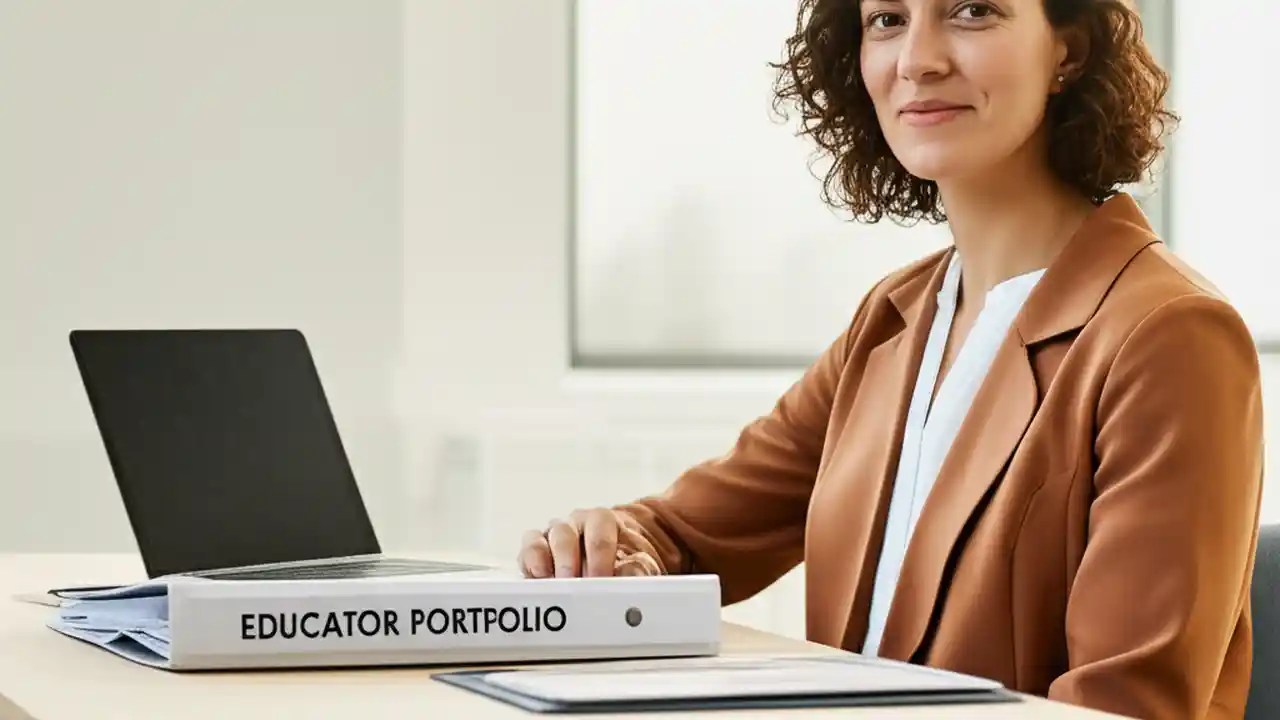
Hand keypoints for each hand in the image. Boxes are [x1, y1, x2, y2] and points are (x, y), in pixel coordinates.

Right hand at [518, 508, 662, 577]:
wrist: (615, 555)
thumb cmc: (625, 557)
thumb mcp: (640, 561)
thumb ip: (638, 569)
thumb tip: (630, 578)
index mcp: (600, 520)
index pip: (598, 533)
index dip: (599, 557)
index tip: (601, 580)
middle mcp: (573, 524)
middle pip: (564, 535)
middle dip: (568, 562)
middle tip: (574, 586)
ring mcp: (551, 536)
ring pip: (539, 542)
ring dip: (544, 565)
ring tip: (552, 585)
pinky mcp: (535, 552)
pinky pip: (525, 554)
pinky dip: (528, 567)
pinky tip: (537, 582)